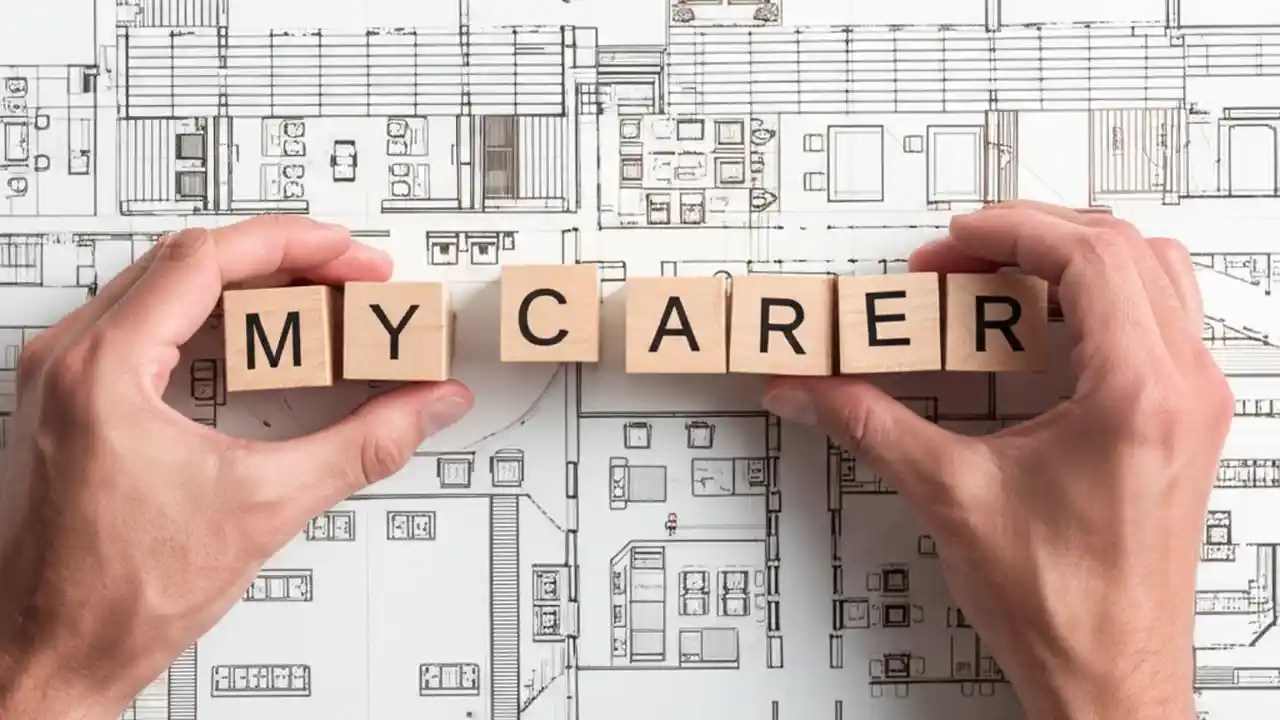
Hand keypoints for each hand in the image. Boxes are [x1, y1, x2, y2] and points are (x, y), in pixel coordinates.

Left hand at [0, 216, 472, 718]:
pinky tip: (256, 343)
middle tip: (348, 280)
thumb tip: (421, 406)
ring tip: (315, 304)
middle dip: (281, 260)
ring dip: (246, 287)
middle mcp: (70, 362)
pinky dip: (211, 320)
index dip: (294, 246)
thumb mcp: (264, 508)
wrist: (50, 657)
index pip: (207, 259)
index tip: (348, 257)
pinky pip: (146, 326)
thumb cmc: (114, 597)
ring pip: (164, 289)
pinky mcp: (72, 405)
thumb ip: (362, 446)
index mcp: (103, 371)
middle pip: (188, 263)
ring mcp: (64, 382)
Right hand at [762, 201, 1228, 719]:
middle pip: (1126, 250)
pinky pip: (1157, 322)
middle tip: (960, 262)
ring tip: (1000, 283)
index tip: (956, 239)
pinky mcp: (1182, 423)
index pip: (1089, 257)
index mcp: (1138, 395)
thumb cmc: (1065, 609)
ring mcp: (1192, 405)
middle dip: (1033, 237)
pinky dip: (1098, 302)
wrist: (1110, 676)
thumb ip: (870, 425)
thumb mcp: (952, 497)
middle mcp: (1182, 390)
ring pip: (1154, 277)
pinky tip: (1039, 333)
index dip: (1012, 229)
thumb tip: (814, 388)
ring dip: (1073, 261)